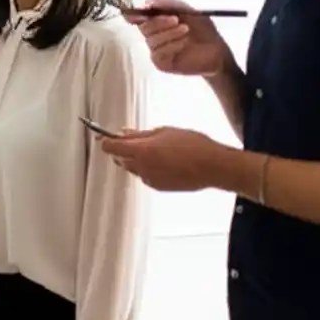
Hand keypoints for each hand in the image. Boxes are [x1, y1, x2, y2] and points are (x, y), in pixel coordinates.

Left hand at [98, 127, 231, 191]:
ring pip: (132, 168)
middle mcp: (141, 167)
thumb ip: (141, 134)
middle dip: (121, 150)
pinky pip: (145, 176)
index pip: (111, 148)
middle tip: (132, 139)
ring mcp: (149, 179)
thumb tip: (123, 133)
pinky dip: (147, 168)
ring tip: (154, 150)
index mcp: (141, 151)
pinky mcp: (158, 187)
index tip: (106, 136)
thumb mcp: (164, 131)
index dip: (106, 141)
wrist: (213, 167)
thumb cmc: (192, 144)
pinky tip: (163, 162)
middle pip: (119, 159)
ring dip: (135, 159)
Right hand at [125, 0, 233, 76]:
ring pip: (152, 40)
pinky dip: (171, 45)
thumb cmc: (203, 30)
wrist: (217, 51)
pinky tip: (183, 43)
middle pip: (144, 27)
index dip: (134, 14)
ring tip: (186, 30)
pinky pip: (158, 53)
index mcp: (157, 21)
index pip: (137, 17)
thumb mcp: (187, 11)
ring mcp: (156, 50)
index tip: (140, 11)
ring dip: (169, 33)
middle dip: (158, 22)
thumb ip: (168, 4)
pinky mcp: (161, 63)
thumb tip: (147, 2)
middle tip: (176, 19)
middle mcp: (153, 35)